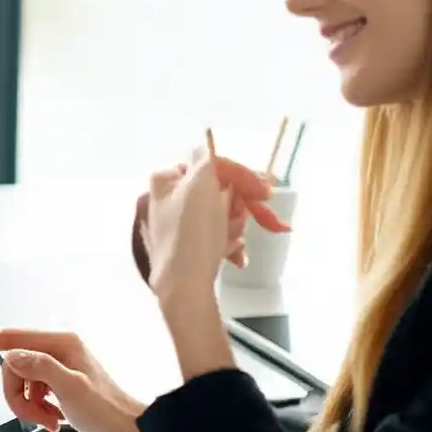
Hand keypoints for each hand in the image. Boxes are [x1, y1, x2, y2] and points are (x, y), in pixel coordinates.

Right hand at [0, 330, 150, 431]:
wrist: (128, 430)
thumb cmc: (107, 410)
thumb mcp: (72, 389)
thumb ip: (41, 368)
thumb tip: (12, 356)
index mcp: (60, 343)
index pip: (10, 338)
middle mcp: (55, 350)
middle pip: (12, 368)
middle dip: (16, 396)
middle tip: (34, 416)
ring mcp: (55, 367)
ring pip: (19, 383)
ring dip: (27, 406)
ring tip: (49, 420)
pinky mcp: (56, 383)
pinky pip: (30, 394)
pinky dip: (36, 410)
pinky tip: (54, 420)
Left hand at [143, 152, 253, 305]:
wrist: (184, 287)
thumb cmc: (192, 232)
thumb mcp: (201, 182)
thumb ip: (207, 157)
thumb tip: (206, 144)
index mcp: (167, 179)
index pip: (212, 164)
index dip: (242, 176)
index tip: (265, 193)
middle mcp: (168, 198)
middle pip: (219, 190)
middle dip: (237, 207)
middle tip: (244, 219)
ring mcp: (179, 224)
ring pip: (223, 214)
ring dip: (235, 226)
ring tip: (232, 241)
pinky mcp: (190, 247)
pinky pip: (220, 235)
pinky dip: (231, 244)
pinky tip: (234, 256)